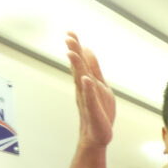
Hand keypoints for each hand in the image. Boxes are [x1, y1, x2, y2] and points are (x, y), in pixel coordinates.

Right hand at [64, 32, 115, 150]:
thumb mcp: (99, 85)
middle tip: (68, 38)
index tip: (70, 32)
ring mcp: (88, 99)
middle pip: (79, 67)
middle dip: (74, 52)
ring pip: (82, 80)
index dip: (77, 47)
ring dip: (78, 67)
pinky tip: (86, 80)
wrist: (96, 135)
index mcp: (87, 81)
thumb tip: (87, 49)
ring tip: (72, 53)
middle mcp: (85, 88)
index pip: (81, 61)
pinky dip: (88, 89)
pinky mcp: (94, 110)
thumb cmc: (98, 110)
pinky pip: (90, 98)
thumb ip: (93, 68)